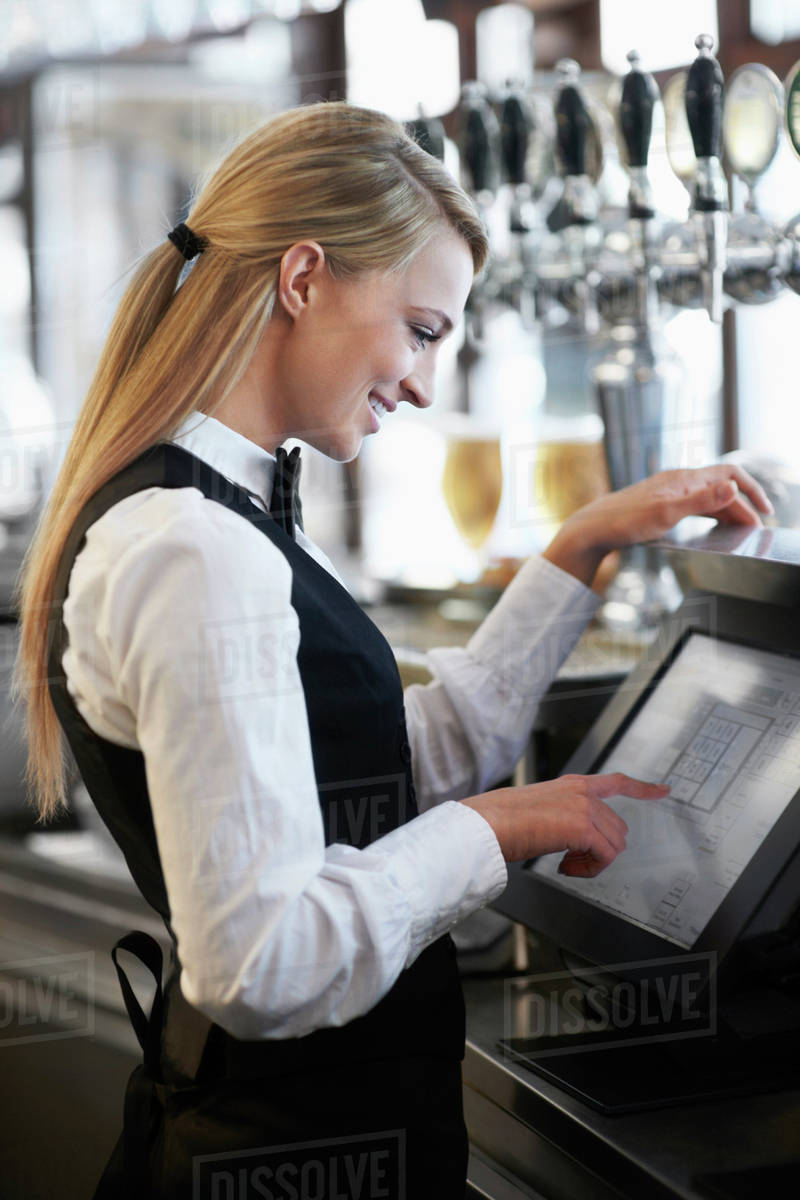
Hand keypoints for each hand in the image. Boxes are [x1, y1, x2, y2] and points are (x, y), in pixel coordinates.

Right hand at [461, 773, 668, 873]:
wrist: (486, 824)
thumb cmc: (499, 821)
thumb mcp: (536, 811)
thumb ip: (560, 817)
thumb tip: (568, 840)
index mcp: (571, 785)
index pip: (616, 782)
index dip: (643, 788)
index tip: (663, 790)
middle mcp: (582, 792)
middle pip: (617, 828)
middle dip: (600, 850)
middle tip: (571, 861)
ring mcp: (584, 807)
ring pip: (614, 844)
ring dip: (593, 862)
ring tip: (565, 864)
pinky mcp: (582, 827)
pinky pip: (605, 857)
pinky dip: (589, 870)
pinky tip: (565, 868)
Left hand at [543, 464, 772, 586]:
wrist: (593, 528)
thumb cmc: (625, 521)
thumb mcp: (667, 513)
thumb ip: (702, 501)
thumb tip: (732, 487)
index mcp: (683, 478)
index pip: (729, 474)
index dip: (751, 490)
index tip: (764, 511)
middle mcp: (679, 481)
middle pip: (721, 488)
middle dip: (742, 506)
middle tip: (755, 529)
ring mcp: (669, 491)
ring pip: (708, 497)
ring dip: (727, 511)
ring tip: (740, 529)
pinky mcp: (661, 503)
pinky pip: (695, 505)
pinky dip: (711, 514)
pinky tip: (713, 526)